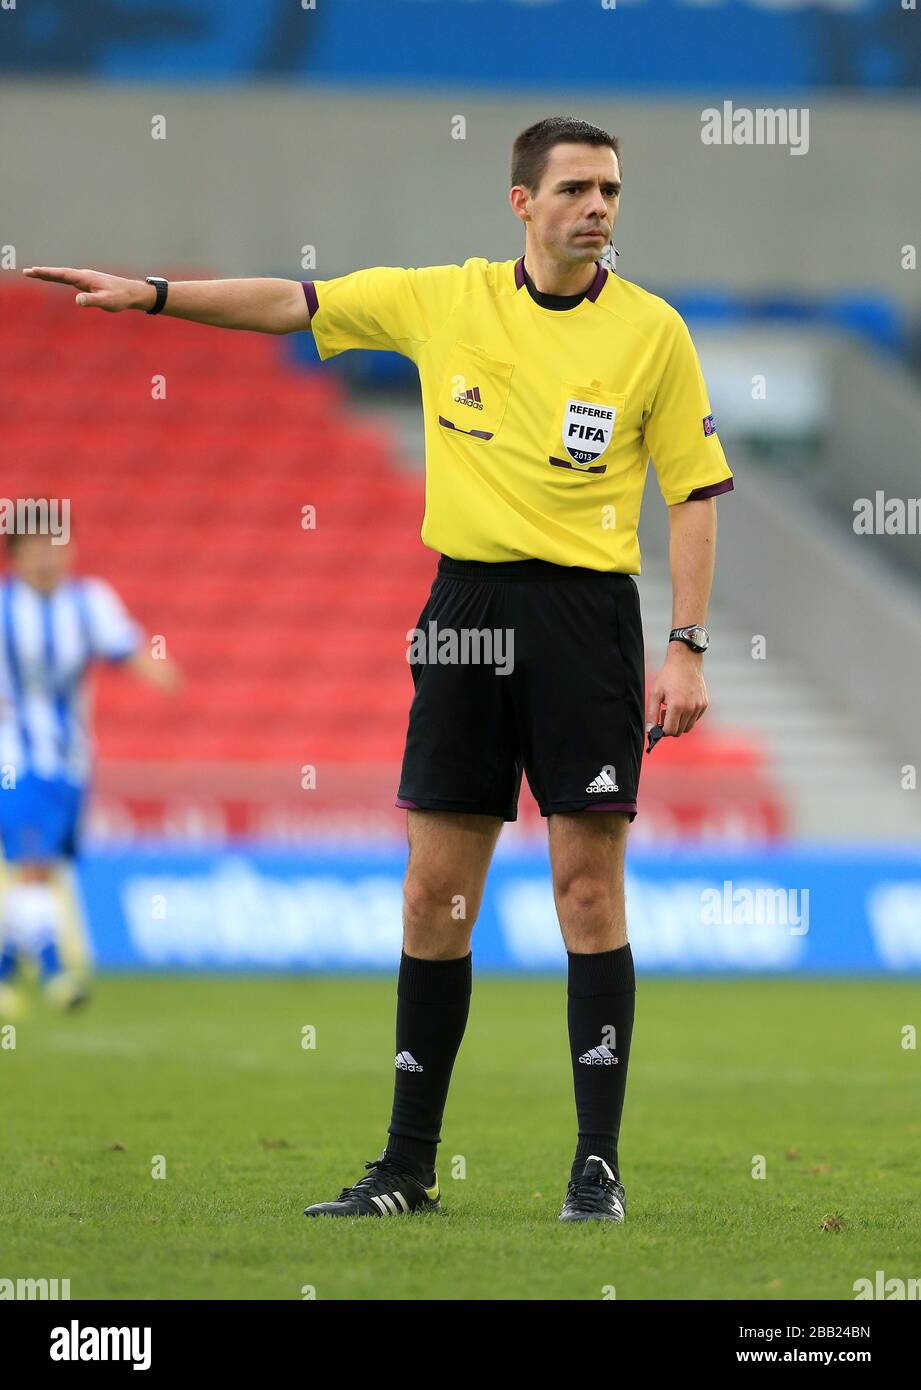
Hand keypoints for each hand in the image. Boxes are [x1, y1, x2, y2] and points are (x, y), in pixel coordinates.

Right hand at [22, 265, 152, 311]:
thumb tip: (77, 300)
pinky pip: (70, 279)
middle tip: (27, 272)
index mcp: (85, 278)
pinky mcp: (89, 283)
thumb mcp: (106, 302)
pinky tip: (55, 278)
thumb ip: (91, 301)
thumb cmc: (120, 298)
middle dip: (43, 273)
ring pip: (64, 275)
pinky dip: (59, 277)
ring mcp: (86, 278)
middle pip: (60, 273)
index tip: (33, 271)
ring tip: (36, 273)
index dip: (47, 273)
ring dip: (50, 274)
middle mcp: (84, 275)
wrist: (133, 293)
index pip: (62, 274)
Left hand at [645, 645, 708, 738]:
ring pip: (688, 727)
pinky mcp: (704, 704)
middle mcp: (690, 708)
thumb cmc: (668, 676)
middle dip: (671, 727)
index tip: (659, 723)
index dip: (663, 730)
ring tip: (674, 708)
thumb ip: (651, 714)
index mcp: (677, 706)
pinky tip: (683, 703)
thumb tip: (649, 731)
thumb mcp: (655, 693)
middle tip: (665, 712)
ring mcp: (699, 707)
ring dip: (680, 722)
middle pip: (680, 731)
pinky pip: (695, 719)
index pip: (671, 731)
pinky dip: (688, 717)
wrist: (686, 661)